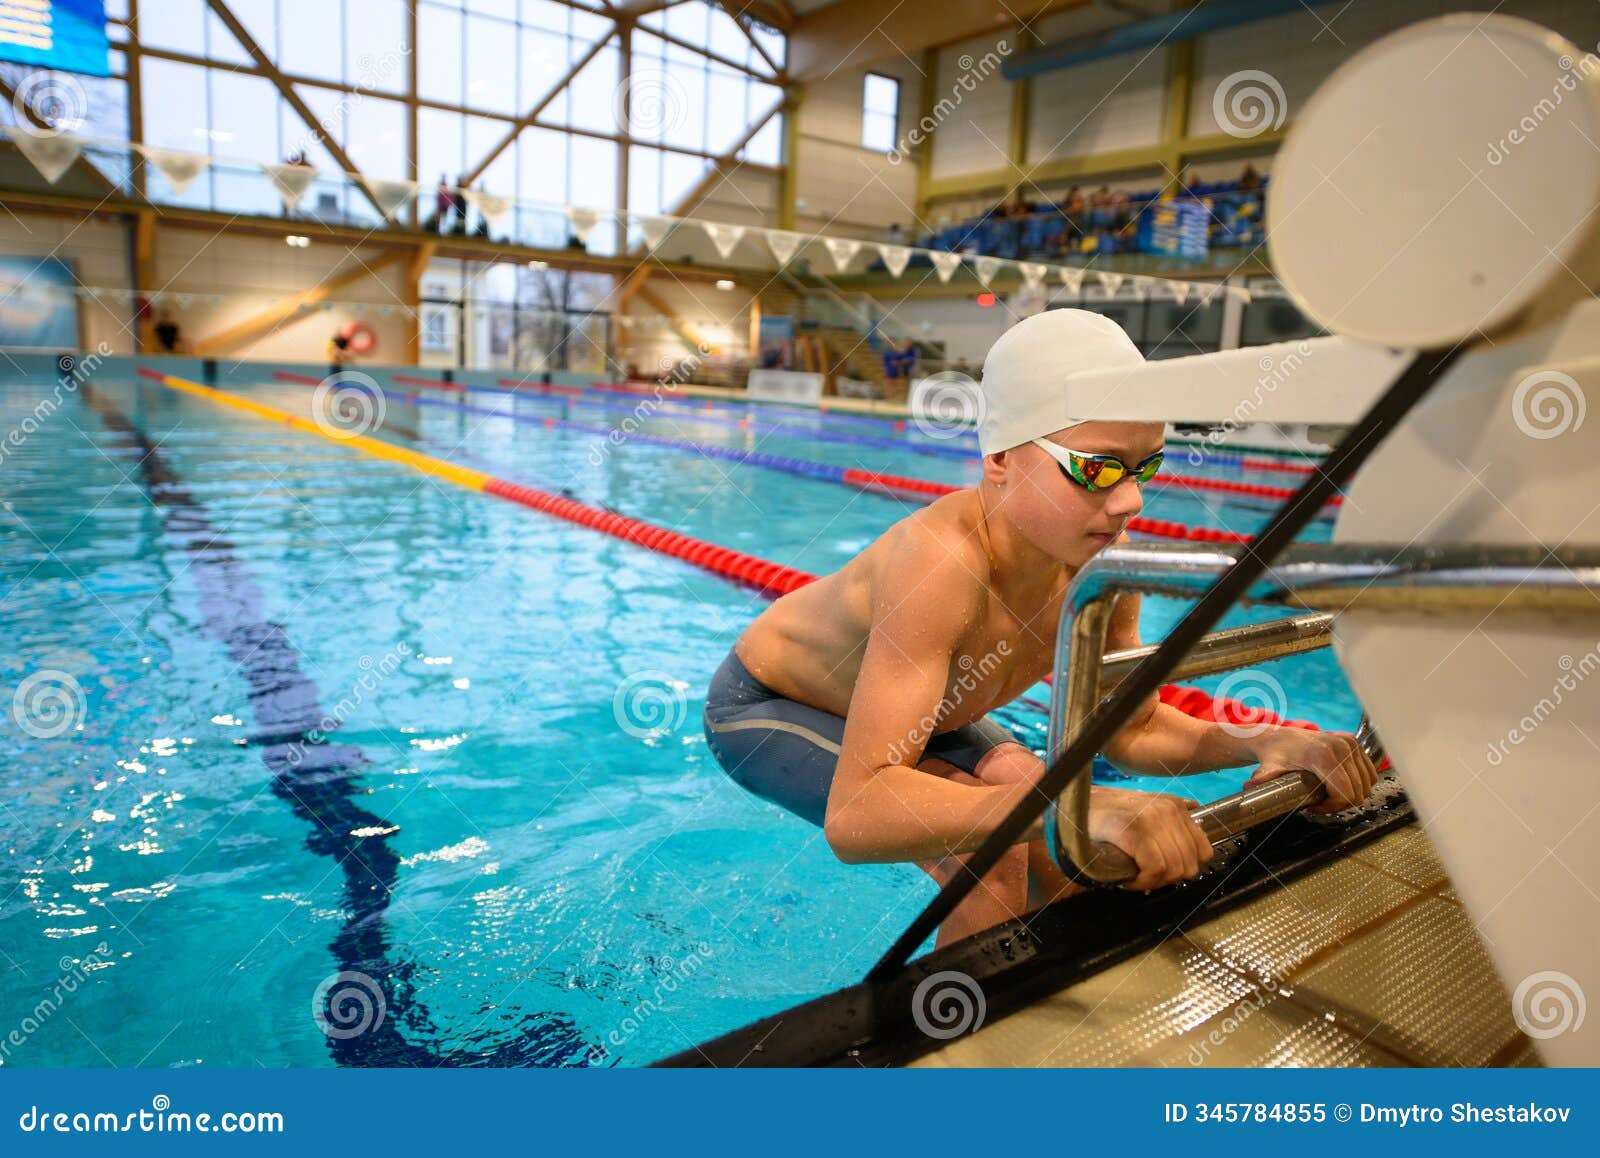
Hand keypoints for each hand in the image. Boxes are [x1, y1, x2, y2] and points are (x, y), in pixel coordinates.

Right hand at [1087, 785, 1212, 891]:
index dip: (1185, 869)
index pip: (1204, 851)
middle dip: (1168, 880)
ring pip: (1174, 869)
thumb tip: (1193, 809)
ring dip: (1153, 882)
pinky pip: (1155, 868)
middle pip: (1189, 865)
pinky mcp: (1136, 831)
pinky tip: (1129, 880)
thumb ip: (1168, 816)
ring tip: (1136, 878)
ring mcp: (1153, 819)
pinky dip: (1143, 882)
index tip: (1164, 873)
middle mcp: (1169, 810)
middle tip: (1146, 878)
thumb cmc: (1104, 813)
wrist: (1072, 809)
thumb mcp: (1142, 808)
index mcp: (1175, 806)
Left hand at [1245, 727, 1378, 813]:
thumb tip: (1249, 788)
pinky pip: (1369, 773)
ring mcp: (1350, 744)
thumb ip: (1263, 779)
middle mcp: (1341, 747)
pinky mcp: (1354, 743)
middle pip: (1357, 792)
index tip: (1315, 808)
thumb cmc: (1275, 755)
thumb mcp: (1269, 769)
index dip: (1333, 807)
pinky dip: (1359, 783)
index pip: (1345, 793)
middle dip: (1340, 803)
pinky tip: (1340, 785)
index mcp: (1324, 755)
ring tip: (1329, 795)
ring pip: (1366, 784)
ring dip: (1350, 794)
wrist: (1278, 737)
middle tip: (1321, 804)